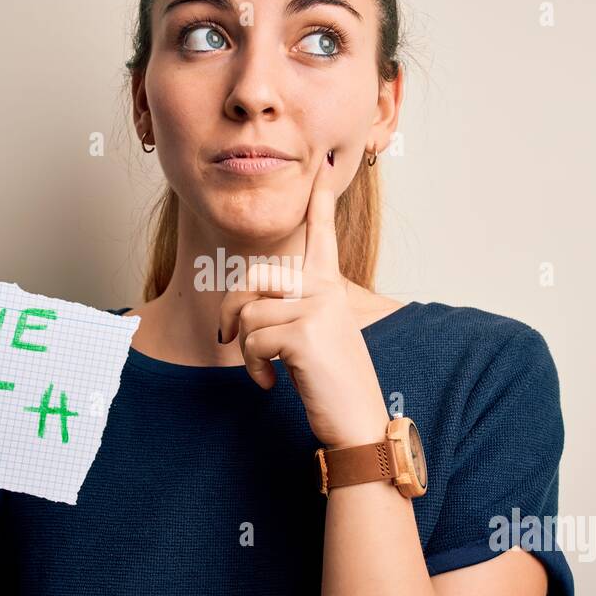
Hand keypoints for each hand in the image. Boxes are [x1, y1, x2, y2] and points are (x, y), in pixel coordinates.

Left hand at [218, 157, 390, 448]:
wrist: (359, 425)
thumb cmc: (334, 387)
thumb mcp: (317, 340)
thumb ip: (293, 315)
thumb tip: (247, 313)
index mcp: (330, 290)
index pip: (321, 238)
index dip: (319, 205)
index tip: (325, 170)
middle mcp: (326, 291)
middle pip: (257, 279)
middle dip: (236, 313)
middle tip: (239, 346)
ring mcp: (317, 309)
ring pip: (250, 313)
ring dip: (247, 351)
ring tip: (267, 373)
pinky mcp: (305, 334)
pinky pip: (253, 339)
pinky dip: (252, 366)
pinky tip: (269, 383)